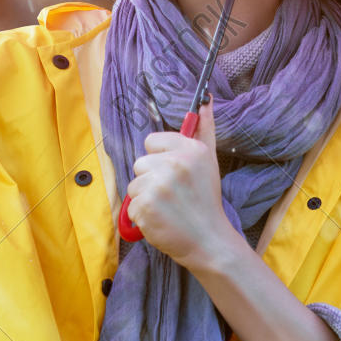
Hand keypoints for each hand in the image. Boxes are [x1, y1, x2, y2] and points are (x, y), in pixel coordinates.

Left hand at [123, 98, 238, 270]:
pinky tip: (161, 220)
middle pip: (140, 163)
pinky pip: (131, 205)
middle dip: (151, 179)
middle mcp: (174, 164)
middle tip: (172, 194)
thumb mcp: (209, 160)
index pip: (152, 141)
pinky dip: (142, 216)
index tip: (173, 173)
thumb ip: (205, 128)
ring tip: (167, 208)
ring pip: (134, 185)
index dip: (159, 158)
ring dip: (146, 198)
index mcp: (190, 149)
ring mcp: (158, 186)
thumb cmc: (205, 200)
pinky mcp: (145, 207)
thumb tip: (206, 100)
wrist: (208, 241)